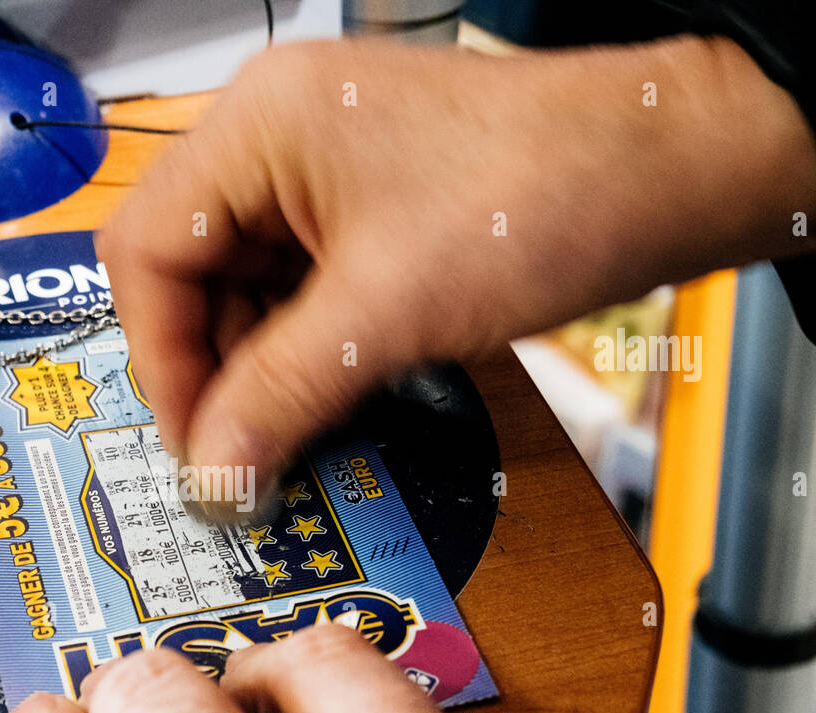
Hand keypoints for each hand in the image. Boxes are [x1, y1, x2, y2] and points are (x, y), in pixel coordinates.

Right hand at [97, 36, 815, 510]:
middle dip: (208, 368)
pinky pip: (296, 290)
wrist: (668, 170)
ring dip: (256, 368)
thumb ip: (279, 396)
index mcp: (255, 127)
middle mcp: (271, 139)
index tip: (195, 444)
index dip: (160, 358)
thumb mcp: (385, 311)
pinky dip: (300, 351)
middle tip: (237, 453)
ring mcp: (317, 172)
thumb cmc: (538, 200)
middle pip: (186, 270)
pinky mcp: (361, 208)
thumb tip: (210, 480)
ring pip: (240, 288)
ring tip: (286, 434)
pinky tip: (322, 397)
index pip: (147, 249)